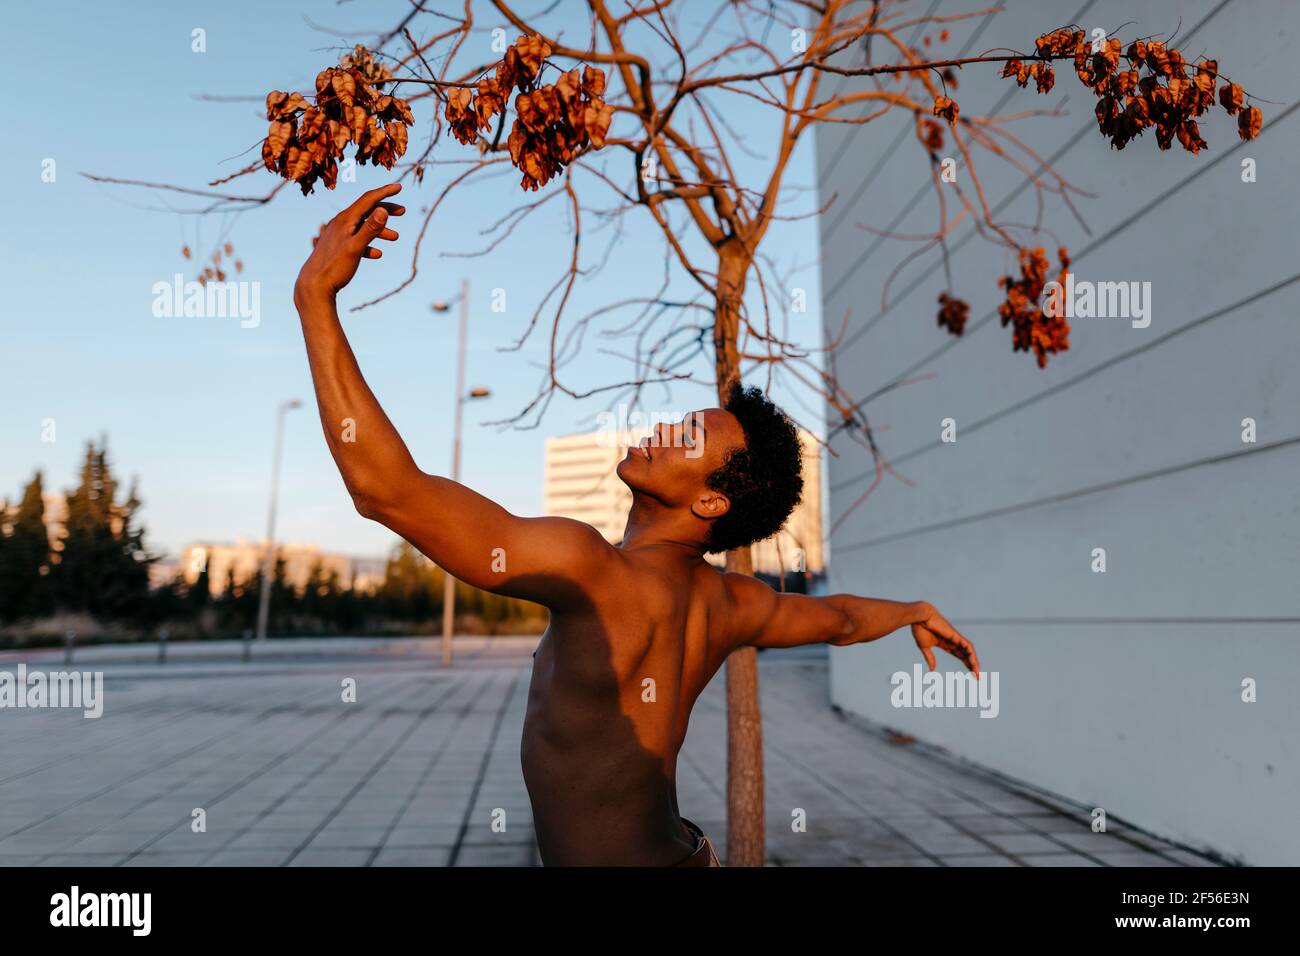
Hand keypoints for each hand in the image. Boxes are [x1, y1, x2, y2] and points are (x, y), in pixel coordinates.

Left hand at [295, 183, 405, 298]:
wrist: (313, 285)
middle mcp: (340, 223)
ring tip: (395, 238)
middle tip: (403, 211)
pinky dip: (369, 244)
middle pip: (366, 210)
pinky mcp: (337, 247)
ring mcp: (338, 235)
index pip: (368, 200)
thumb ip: (370, 229)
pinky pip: (356, 240)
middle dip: (385, 209)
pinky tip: (377, 254)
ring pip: (362, 226)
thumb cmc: (334, 267)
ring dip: (380, 230)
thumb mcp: (355, 248)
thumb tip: (383, 210)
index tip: (399, 187)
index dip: (384, 192)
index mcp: (345, 220)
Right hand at [911, 603, 979, 675]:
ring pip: (970, 651)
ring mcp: (956, 638)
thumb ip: (930, 658)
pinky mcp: (956, 635)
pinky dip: (972, 654)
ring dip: (974, 662)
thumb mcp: (925, 647)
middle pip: (967, 655)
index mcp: (946, 644)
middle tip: (978, 678)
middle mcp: (953, 641)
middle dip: (973, 666)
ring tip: (977, 673)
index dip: (966, 665)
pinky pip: (968, 646)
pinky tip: (974, 663)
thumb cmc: (920, 628)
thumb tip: (932, 670)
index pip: (960, 656)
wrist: (919, 617)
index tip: (971, 675)